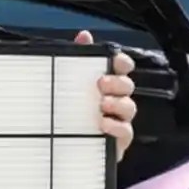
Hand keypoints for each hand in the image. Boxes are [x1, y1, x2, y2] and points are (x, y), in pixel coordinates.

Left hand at [74, 30, 135, 161]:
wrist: (58, 153)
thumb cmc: (68, 118)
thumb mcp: (67, 87)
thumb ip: (76, 60)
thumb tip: (84, 35)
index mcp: (105, 86)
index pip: (122, 68)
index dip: (122, 62)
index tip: (116, 61)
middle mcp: (115, 102)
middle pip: (128, 86)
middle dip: (118, 82)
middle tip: (101, 83)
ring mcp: (118, 122)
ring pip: (130, 107)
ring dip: (118, 103)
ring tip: (101, 104)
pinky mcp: (117, 142)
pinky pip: (126, 132)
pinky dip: (117, 126)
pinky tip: (103, 123)